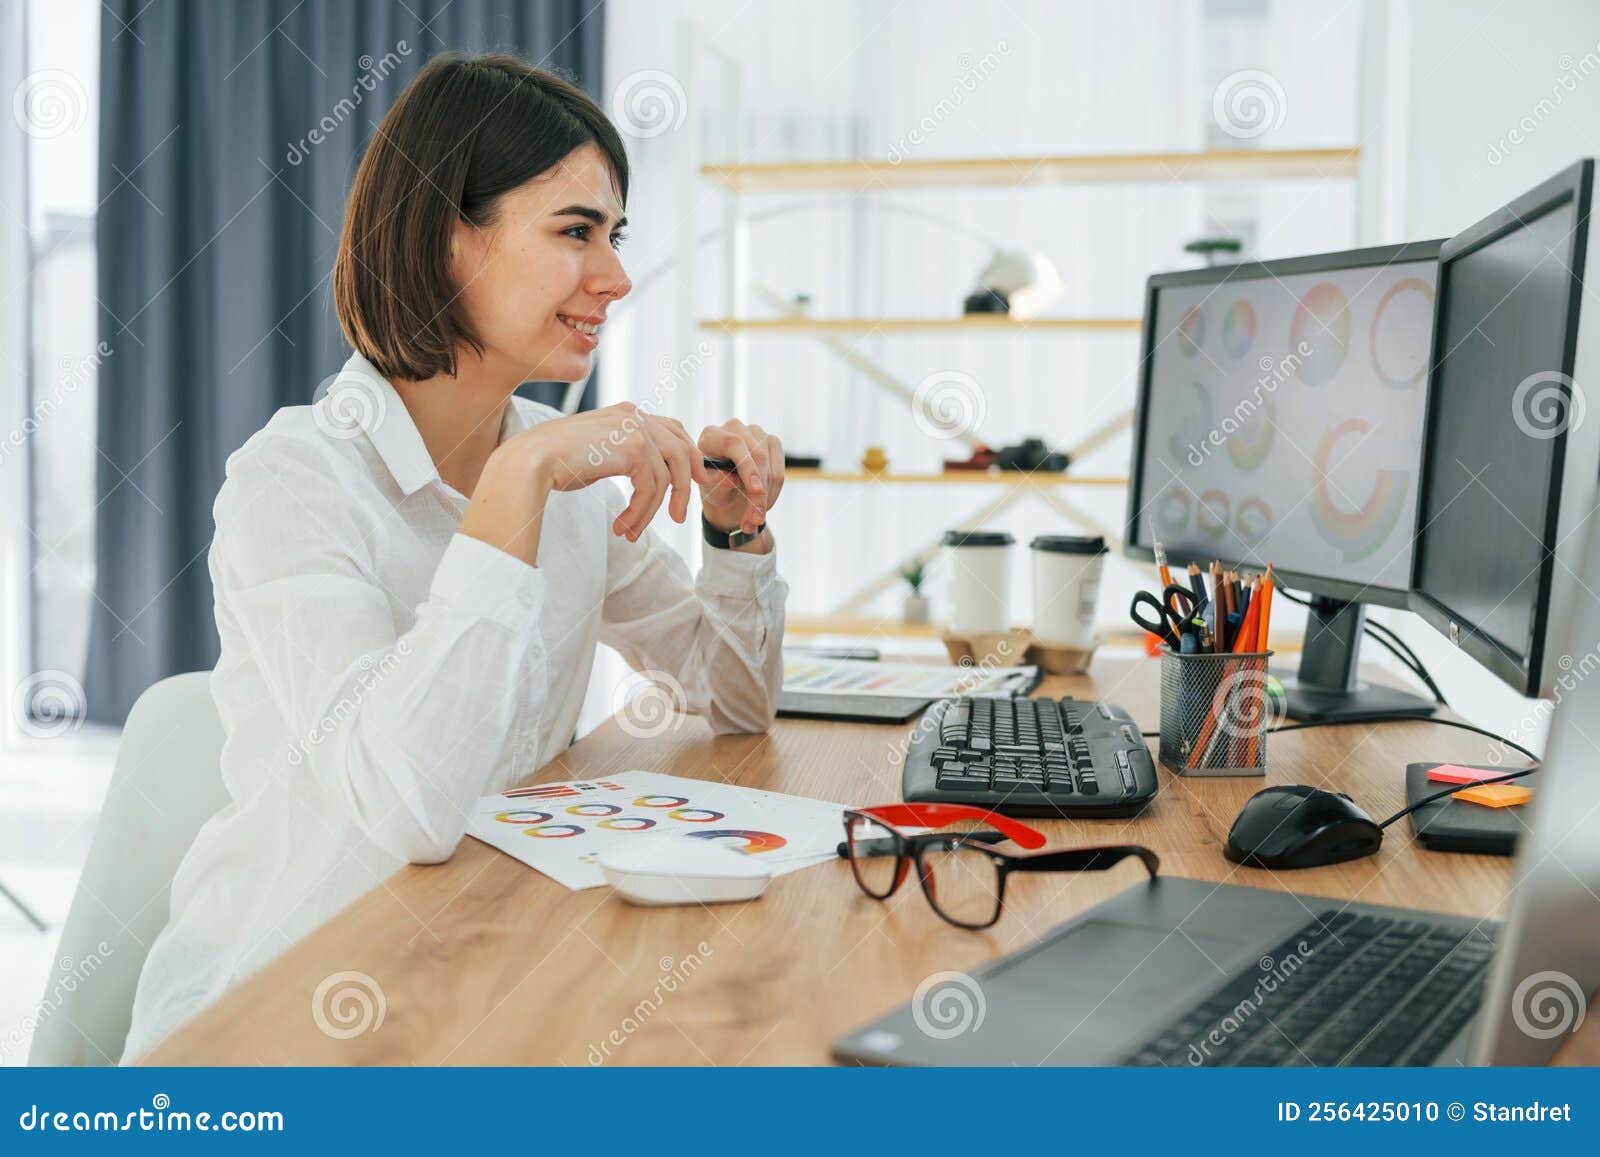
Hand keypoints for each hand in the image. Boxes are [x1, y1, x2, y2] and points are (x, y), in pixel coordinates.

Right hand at [495, 402, 707, 540]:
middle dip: (686, 485)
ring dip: (651, 511)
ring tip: (633, 533)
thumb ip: (625, 453)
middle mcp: (634, 415)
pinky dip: (639, 513)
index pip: (673, 429)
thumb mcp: (599, 451)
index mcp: (626, 412)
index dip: (690, 456)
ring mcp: (635, 429)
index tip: (697, 481)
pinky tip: (623, 527)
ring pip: (666, 477)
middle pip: (680, 450)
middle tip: (680, 517)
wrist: (531, 462)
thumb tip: (648, 473)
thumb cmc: (556, 462)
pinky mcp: (633, 449)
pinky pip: (650, 489)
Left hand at [698, 420, 782, 536]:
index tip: (755, 490)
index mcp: (711, 435)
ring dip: (766, 498)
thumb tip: (729, 480)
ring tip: (755, 519)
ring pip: (770, 467)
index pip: (733, 443)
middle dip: (759, 492)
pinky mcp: (772, 442)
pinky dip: (774, 493)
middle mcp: (734, 428)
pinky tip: (763, 506)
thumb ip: (717, 484)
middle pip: (756, 455)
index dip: (747, 466)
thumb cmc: (714, 489)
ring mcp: (755, 433)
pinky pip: (780, 471)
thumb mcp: (711, 491)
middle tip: (755, 520)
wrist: (726, 493)